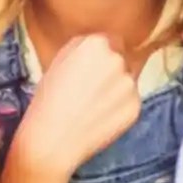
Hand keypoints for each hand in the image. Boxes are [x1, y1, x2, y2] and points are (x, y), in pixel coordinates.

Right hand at [14, 34, 140, 177]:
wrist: (51, 141)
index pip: (112, 41)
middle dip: (111, 71)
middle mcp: (116, 59)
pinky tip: (100, 118)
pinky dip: (119, 109)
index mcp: (96, 43)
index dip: (102, 57)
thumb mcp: (59, 62)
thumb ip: (83, 48)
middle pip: (122, 59)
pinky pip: (130, 102)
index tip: (92, 70)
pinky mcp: (135, 106)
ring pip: (127, 81)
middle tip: (92, 90)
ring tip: (93, 106)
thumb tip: (101, 46)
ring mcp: (128, 83)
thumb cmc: (47, 101)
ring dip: (117, 90)